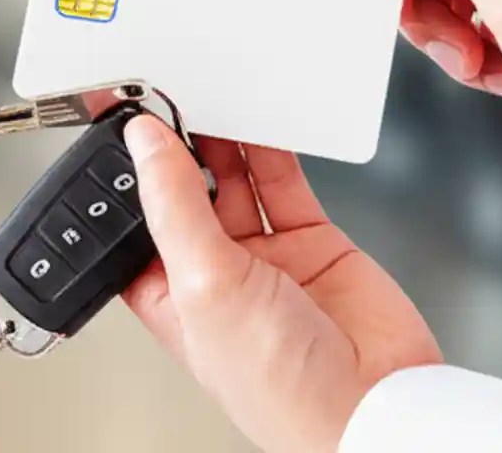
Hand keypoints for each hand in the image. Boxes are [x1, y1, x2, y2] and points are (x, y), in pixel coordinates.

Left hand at [120, 116, 441, 452]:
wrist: (375, 405)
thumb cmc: (281, 388)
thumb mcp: (206, 286)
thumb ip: (175, 206)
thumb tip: (145, 145)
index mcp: (169, 297)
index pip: (136, 222)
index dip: (129, 175)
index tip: (125, 123)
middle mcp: (213, 276)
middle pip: (184, 194)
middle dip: (177, 149)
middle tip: (170, 97)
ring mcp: (265, 257)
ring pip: (234, 181)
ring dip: (223, 141)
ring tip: (209, 95)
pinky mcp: (312, 241)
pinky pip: (284, 182)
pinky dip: (273, 149)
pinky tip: (259, 119)